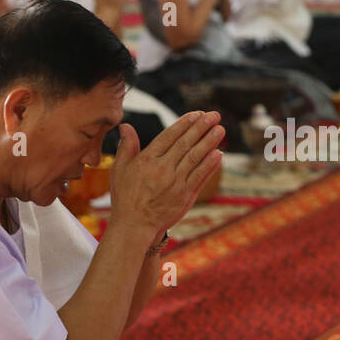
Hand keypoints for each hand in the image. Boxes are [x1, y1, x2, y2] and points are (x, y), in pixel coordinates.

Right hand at [109, 111, 224, 236]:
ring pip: (196, 158)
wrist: (134, 225)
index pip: (169, 136)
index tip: (196, 114)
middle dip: (201, 128)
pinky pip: (200, 176)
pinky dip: (210, 165)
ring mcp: (175, 182)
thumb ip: (126, 146)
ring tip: (220, 130)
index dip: (184, 124)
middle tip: (214, 116)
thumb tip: (126, 126)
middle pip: (185, 144)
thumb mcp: (119, 169)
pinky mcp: (185, 196)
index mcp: (147, 160)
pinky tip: (218, 154)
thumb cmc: (125, 196)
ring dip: (209, 142)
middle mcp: (162, 169)